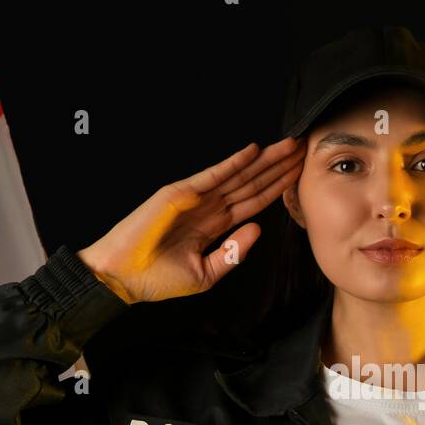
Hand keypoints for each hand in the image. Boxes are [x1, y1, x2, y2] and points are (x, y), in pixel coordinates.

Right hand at [78, 136, 305, 303]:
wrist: (122, 278)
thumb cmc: (155, 278)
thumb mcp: (204, 274)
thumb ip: (232, 253)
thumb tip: (257, 229)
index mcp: (213, 225)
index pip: (253, 202)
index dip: (277, 188)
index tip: (299, 176)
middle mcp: (207, 207)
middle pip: (251, 184)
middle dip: (277, 167)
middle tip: (303, 149)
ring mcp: (195, 198)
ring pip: (238, 176)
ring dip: (264, 160)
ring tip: (288, 145)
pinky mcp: (180, 193)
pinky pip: (213, 175)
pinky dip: (233, 163)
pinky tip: (253, 151)